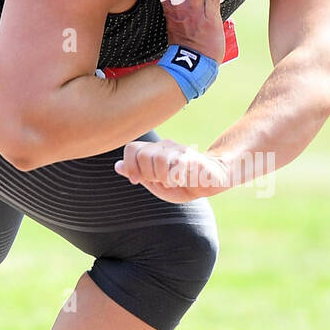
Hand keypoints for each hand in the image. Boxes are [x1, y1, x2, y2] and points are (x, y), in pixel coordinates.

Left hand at [114, 139, 231, 202]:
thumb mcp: (156, 183)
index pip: (131, 148)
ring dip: (162, 177)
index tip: (137, 181)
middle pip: (142, 154)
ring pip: (158, 159)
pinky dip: (174, 177)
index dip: (130, 166)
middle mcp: (165, 146)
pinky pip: (175, 165)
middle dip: (147, 174)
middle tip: (160, 181)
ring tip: (171, 181)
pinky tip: (180, 180)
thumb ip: (137, 174)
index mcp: (154, 151)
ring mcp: (178, 150)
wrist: (212, 180)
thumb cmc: (183, 182)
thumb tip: (117, 166)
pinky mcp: (191, 157)